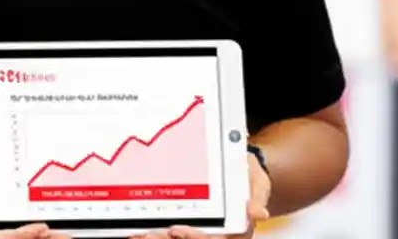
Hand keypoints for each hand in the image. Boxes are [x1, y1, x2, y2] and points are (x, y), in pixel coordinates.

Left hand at [133, 153, 270, 238]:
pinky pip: (173, 234)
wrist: (238, 165)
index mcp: (238, 229)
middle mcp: (220, 234)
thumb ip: (257, 196)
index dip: (195, 238)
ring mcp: (204, 230)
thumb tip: (257, 214)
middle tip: (147, 235)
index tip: (174, 230)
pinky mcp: (190, 225)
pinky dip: (157, 232)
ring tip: (139, 235)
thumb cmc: (247, 174)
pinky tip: (139, 230)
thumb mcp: (257, 181)